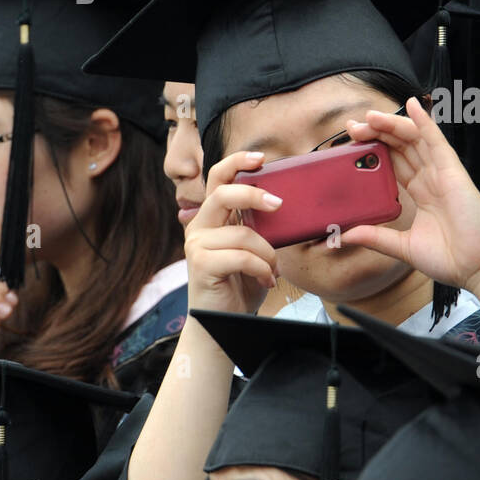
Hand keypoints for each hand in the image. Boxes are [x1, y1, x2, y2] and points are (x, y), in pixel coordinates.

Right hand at [184, 150, 280, 314]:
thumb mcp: (254, 248)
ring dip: (268, 253)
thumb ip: (258, 226)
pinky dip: (262, 269)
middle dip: (253, 194)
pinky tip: (266, 281)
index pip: (218, 178)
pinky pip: (242, 257)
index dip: (237, 162)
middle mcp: (200, 226)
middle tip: (278, 204)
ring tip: (273, 269)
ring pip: (243, 234)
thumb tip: (282, 203)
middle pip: (222, 195)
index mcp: (213, 217)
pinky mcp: (201, 264)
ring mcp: (197, 245)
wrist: (224, 321)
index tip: (261, 158)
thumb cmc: (241, 283)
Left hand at [343, 97, 479, 294]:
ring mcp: (442, 173)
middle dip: (376, 133)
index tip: (352, 142)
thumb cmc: (449, 258)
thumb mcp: (402, 246)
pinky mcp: (453, 171)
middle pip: (400, 147)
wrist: (477, 268)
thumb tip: (343, 237)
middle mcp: (431, 179)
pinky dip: (424, 122)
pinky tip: (411, 106)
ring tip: (369, 116)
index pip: (393, 162)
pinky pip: (435, 141)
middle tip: (352, 127)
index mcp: (421, 193)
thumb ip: (375, 237)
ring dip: (392, 124)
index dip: (375, 149)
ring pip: (414, 139)